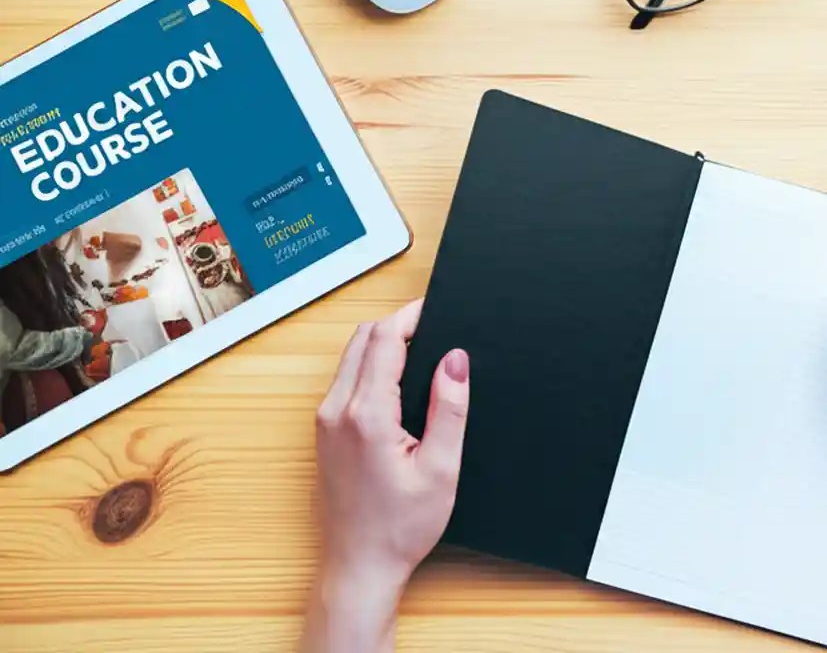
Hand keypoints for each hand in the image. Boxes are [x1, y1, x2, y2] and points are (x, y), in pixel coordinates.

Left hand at [303, 299, 469, 652]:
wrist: (360, 565)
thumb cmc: (401, 527)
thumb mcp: (441, 468)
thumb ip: (450, 408)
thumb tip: (456, 359)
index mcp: (366, 415)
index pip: (385, 340)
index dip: (412, 316)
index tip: (436, 308)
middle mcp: (336, 411)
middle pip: (363, 339)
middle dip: (398, 325)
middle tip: (434, 327)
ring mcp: (325, 421)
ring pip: (351, 356)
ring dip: (383, 344)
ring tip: (422, 352)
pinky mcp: (324, 431)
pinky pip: (345, 379)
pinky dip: (371, 366)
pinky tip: (399, 382)